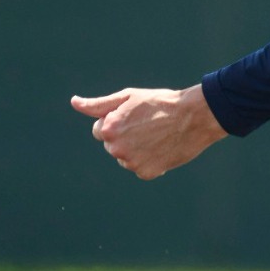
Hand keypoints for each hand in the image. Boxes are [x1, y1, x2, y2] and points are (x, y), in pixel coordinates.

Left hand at [71, 85, 227, 179]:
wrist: (194, 116)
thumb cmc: (161, 102)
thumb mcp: (128, 97)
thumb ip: (97, 105)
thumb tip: (74, 102)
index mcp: (108, 129)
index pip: (100, 131)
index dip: (118, 121)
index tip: (136, 116)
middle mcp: (116, 149)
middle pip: (113, 145)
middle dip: (126, 136)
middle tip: (149, 125)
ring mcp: (131, 163)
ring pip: (126, 157)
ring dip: (137, 149)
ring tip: (158, 136)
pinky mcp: (146, 173)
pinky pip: (141, 168)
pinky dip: (150, 160)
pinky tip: (163, 147)